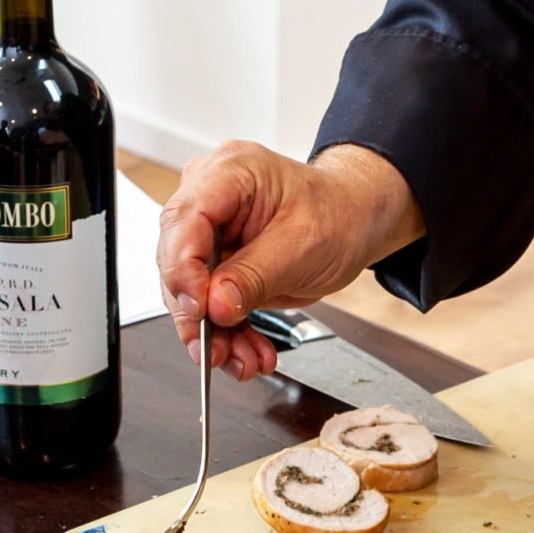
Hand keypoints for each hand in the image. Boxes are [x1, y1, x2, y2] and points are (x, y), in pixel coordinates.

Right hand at [156, 141, 424, 380]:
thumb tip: (214, 306)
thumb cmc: (338, 213)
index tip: (199, 309)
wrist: (355, 221)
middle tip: (216, 350)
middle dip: (198, 314)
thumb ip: (253, 276)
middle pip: (178, 259)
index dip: (183, 268)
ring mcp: (211, 230)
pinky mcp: (217, 260)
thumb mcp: (302, 245)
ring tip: (244, 359)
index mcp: (229, 172)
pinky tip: (248, 352)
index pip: (184, 218)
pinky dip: (227, 333)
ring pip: (190, 290)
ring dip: (215, 333)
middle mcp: (210, 197)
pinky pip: (209, 302)